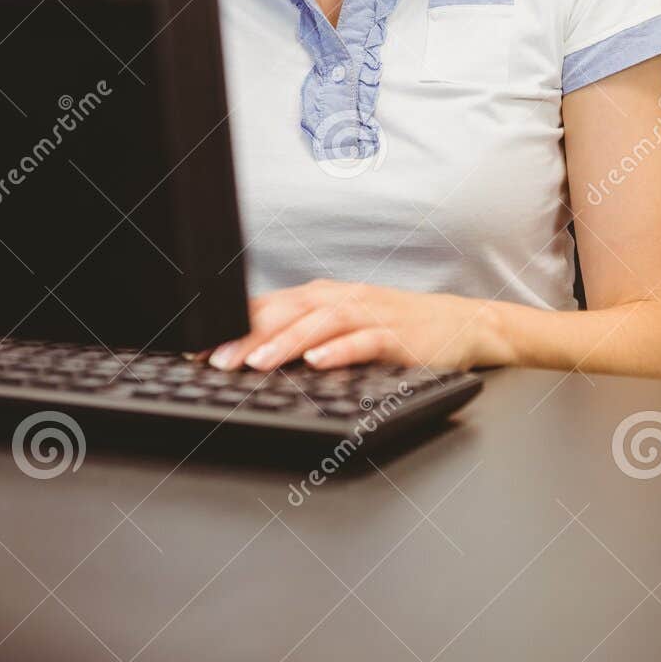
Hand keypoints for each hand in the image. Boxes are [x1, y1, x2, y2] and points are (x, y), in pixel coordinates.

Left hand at [203, 278, 511, 373]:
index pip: (269, 307)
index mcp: (325, 296)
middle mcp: (345, 298)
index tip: (196, 349)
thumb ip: (304, 335)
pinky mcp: (400, 336)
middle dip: (249, 336)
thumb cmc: (397, 329)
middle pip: (289, 312)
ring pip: (322, 323)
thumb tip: (249, 355)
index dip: (232, 326)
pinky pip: (366, 340)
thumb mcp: (345, 326)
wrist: (464, 325)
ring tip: (257, 364)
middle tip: (215, 361)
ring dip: (287, 342)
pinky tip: (318, 362)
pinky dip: (341, 350)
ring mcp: (373, 314)